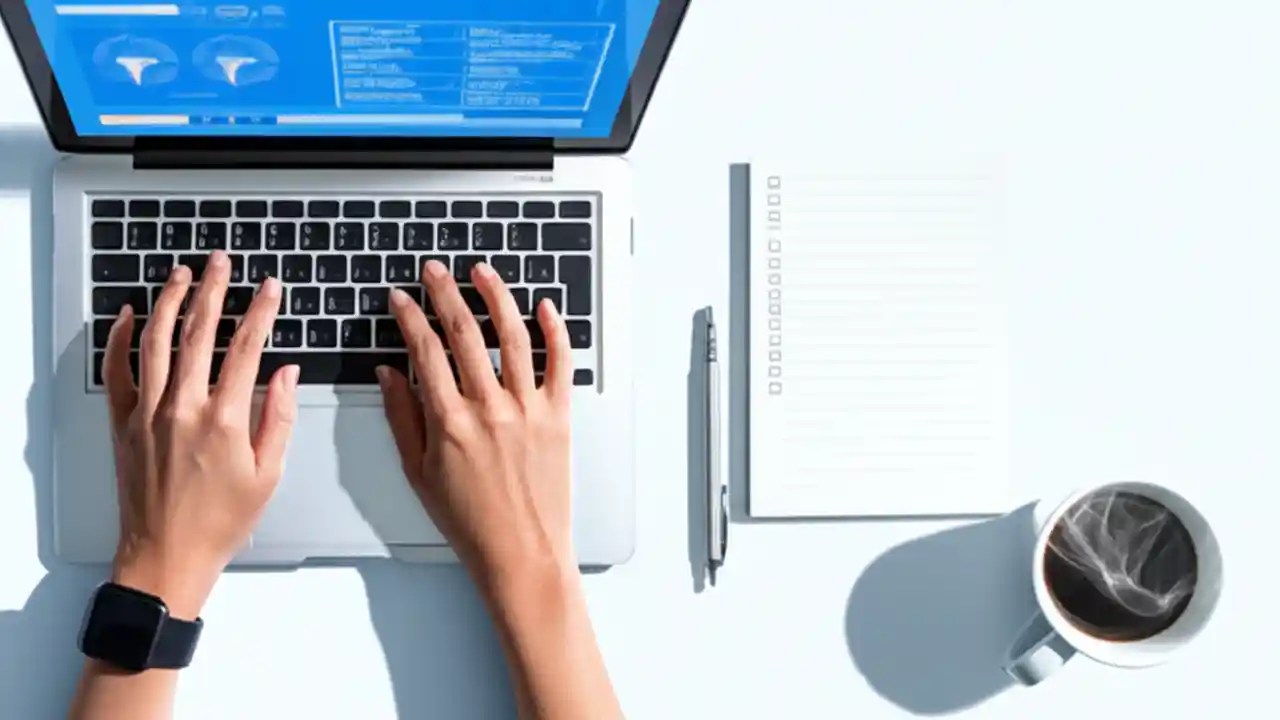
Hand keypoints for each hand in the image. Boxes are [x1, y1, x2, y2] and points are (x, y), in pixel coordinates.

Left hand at [102, 251, 298, 617]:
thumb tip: (284, 374)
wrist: (167, 556)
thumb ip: (278, 418)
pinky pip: (118, 372)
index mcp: (223, 420)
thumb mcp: (268, 475)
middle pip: (197, 333)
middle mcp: (182, 409)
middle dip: (212, 291)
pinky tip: (129, 315)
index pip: (246, 349)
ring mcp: (147, 414)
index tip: (269, 288)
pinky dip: (120, 339)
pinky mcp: (124, 425)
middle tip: (221, 262)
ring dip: (168, 302)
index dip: (260, 312)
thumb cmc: (220, 523)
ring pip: (155, 342)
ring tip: (181, 274)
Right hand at [378, 260, 575, 586]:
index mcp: (449, 422)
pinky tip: (544, 306)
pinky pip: (560, 362)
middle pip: (464, 331)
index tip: (401, 298)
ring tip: (481, 272)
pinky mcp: (559, 416)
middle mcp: (489, 408)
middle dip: (445, 292)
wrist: (522, 552)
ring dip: (495, 296)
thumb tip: (389, 372)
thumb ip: (402, 417)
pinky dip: (555, 330)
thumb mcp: (419, 472)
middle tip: (434, 270)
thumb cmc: (469, 521)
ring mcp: (528, 409)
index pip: (425, 350)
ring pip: (512, 335)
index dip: (410, 317)